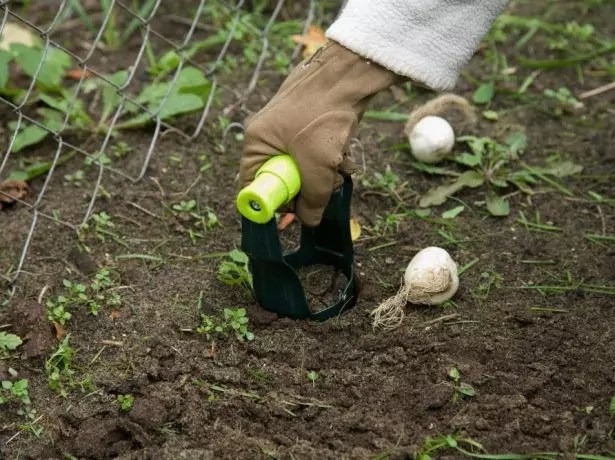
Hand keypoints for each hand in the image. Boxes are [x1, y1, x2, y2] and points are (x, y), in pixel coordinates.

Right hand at [239, 40, 403, 226]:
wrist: (349, 74)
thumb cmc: (323, 116)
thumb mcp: (317, 166)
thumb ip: (312, 200)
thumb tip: (309, 222)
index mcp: (256, 143)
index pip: (253, 185)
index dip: (273, 203)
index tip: (295, 212)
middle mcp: (268, 137)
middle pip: (283, 181)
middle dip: (308, 188)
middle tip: (326, 185)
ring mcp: (289, 131)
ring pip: (304, 170)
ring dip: (325, 175)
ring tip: (340, 164)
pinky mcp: (309, 127)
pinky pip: (316, 156)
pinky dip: (331, 159)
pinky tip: (344, 152)